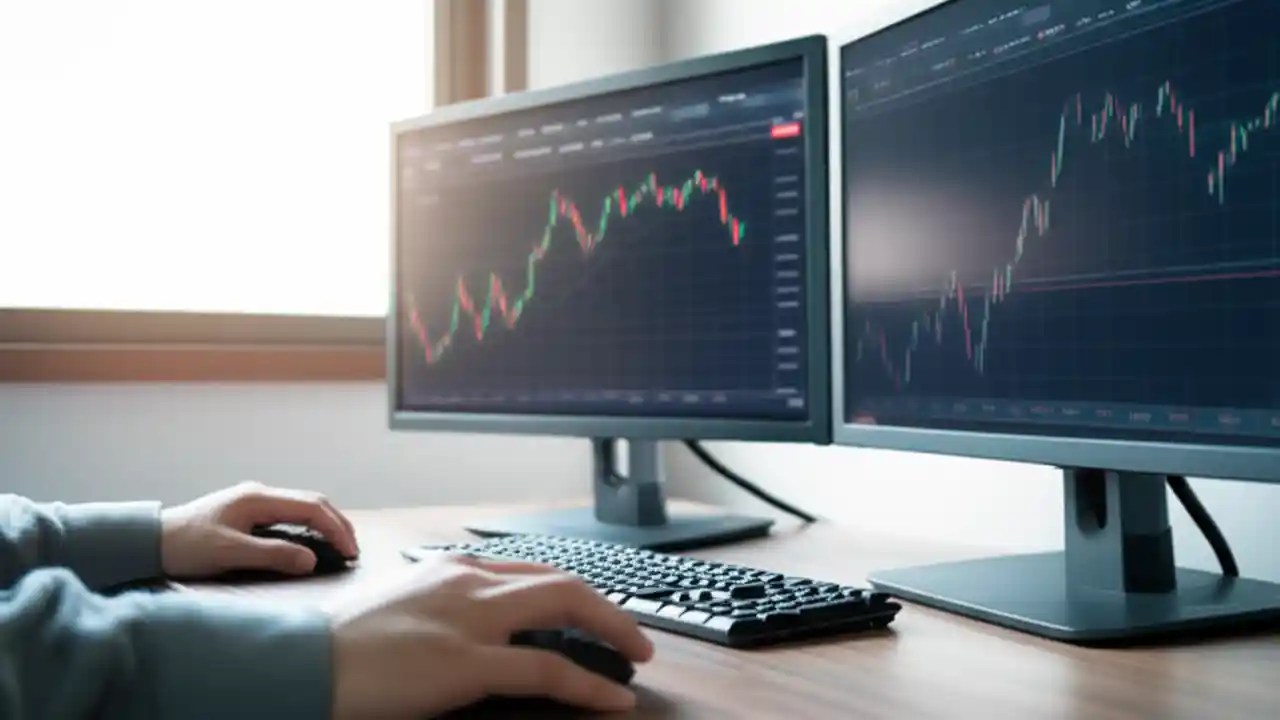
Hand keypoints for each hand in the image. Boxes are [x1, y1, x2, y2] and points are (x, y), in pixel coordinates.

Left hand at [160, 482, 358, 577]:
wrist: (149, 540)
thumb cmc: (186, 546)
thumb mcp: (229, 553)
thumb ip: (272, 555)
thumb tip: (311, 560)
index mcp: (258, 498)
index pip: (311, 506)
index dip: (335, 528)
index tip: (350, 551)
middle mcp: (260, 493)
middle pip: (311, 502)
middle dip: (337, 524)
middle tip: (353, 550)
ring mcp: (254, 501)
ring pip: (302, 506)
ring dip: (324, 524)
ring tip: (340, 546)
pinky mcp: (248, 512)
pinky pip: (289, 514)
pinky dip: (309, 526)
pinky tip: (312, 542)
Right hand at [326, 554, 654, 718]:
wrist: (297, 665)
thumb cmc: (341, 647)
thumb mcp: (401, 610)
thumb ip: (442, 609)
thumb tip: (474, 632)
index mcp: (450, 568)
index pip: (531, 570)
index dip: (573, 592)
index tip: (595, 611)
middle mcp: (467, 581)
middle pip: (561, 580)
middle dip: (607, 606)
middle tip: (633, 635)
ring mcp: (469, 619)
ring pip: (567, 606)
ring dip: (613, 629)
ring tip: (638, 655)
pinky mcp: (466, 662)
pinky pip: (548, 670)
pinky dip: (589, 684)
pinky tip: (613, 698)